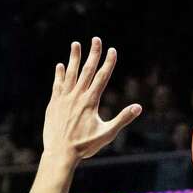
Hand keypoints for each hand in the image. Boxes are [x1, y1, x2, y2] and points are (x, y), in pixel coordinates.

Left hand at [42, 39, 141, 164]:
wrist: (60, 153)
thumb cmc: (85, 146)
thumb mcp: (107, 134)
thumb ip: (122, 119)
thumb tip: (138, 107)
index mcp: (91, 102)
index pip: (102, 77)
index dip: (108, 63)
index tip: (112, 50)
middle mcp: (77, 96)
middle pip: (87, 70)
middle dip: (93, 54)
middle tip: (96, 39)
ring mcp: (64, 98)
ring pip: (70, 73)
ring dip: (74, 58)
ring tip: (76, 44)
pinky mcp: (54, 103)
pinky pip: (57, 84)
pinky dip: (60, 74)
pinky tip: (60, 66)